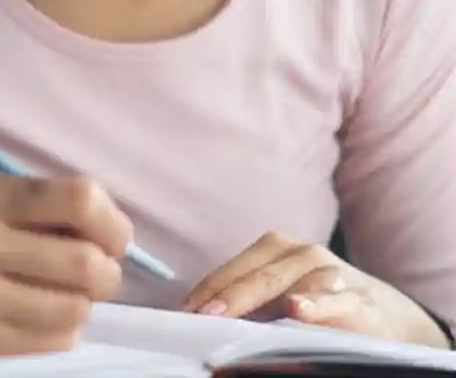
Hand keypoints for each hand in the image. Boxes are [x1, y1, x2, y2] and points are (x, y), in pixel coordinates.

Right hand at [0, 175, 133, 355]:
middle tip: (94, 272)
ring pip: (75, 308)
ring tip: (62, 294)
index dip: (113, 223)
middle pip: (87, 263)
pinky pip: (53, 340)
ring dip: (84, 304)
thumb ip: (47, 209)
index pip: (80, 200)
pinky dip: (61, 328)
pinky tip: (39, 314)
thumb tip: (117, 239)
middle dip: (106, 272)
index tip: (110, 237)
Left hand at [181, 231, 449, 347]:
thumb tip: (198, 317)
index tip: (180, 315)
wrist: (385, 314)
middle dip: (225, 297)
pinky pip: (336, 300)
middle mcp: (301, 254)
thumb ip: (247, 305)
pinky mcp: (361, 298)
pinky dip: (316, 304)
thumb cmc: (316, 303)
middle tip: (200, 316)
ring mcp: (333, 272)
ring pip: (291, 281)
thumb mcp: (277, 300)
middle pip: (255, 276)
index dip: (203, 294)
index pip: (229, 273)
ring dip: (263, 297)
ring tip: (232, 312)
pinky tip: (298, 310)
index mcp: (273, 249)